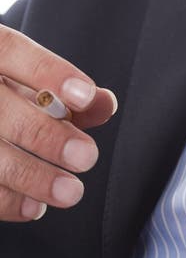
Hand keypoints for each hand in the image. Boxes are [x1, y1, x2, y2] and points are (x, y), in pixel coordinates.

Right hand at [0, 25, 116, 221]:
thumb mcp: (21, 76)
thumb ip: (62, 88)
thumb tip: (104, 104)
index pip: (12, 51)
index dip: (50, 73)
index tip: (86, 96)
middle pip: (1, 110)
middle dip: (46, 136)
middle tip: (87, 157)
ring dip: (30, 176)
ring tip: (70, 191)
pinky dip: (5, 199)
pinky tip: (34, 206)